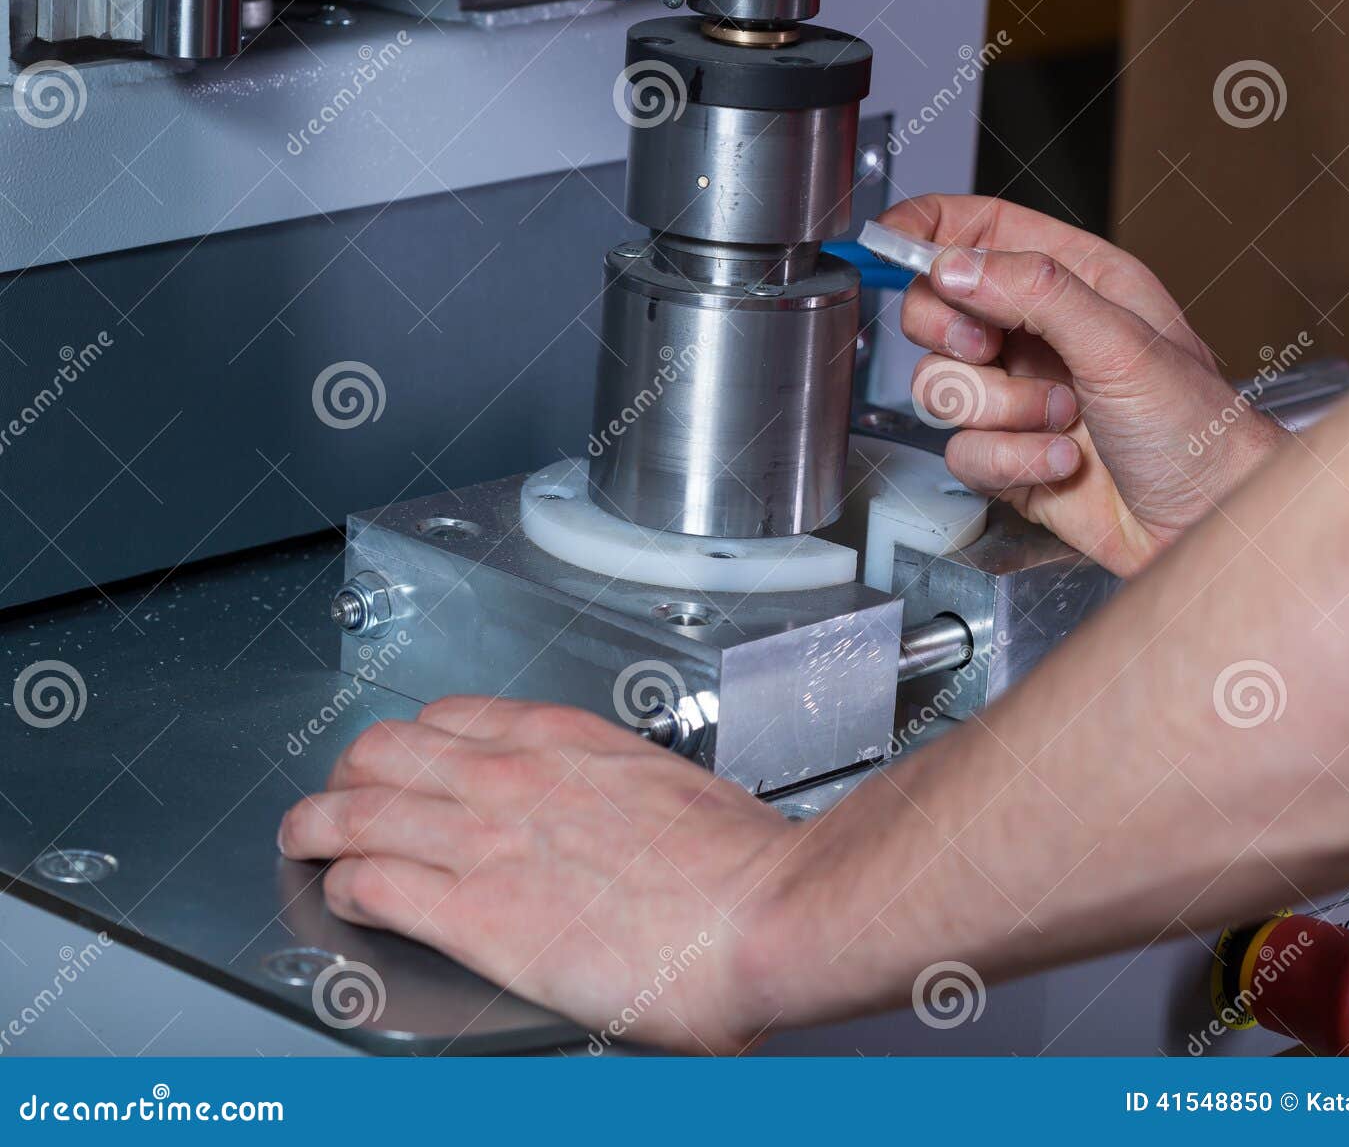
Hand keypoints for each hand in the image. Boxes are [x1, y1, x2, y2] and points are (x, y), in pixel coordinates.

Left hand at [277, 697, 795, 1053]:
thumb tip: (610, 823)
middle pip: (383, 751)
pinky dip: (344, 889)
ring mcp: (484, 840)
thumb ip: (615, 796)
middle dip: (349, 774)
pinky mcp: (473, 913)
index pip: (449, 717)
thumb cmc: (740, 865)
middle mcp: (511, 776)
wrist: (762, 914)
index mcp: (564, 741)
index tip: (407, 764)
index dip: (412, 743)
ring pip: (356, 810)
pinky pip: (371, 884)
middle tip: (338, 799)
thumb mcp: (667, 793)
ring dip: (318, 825)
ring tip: (304, 841)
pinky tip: (346, 899)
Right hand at [880, 194, 1285, 576]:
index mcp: (1073, 279)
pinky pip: (961, 450)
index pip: (978, 229)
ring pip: (941, 386)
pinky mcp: (1007, 455)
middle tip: (989, 351)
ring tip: (1062, 420)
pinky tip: (1059, 463)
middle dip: (954, 336)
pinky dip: (1008, 461)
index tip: (888, 245)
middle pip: (936, 308)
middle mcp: (1037, 333)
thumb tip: (955, 266)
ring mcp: (1018, 395)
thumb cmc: (1198, 428)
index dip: (926, 231)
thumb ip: (1036, 292)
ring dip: (1000, 411)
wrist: (1206, 521)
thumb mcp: (1122, 341)